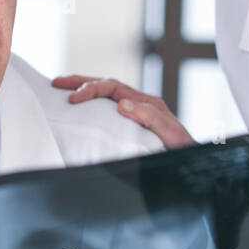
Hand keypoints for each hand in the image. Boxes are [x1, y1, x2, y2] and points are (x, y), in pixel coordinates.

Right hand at [51, 74, 194, 149]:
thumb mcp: (170, 134)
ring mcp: (135, 115)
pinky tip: (79, 114)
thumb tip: (122, 104)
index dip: (91, 88)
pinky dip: (91, 108)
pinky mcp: (130, 128)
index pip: (112, 87)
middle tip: (57, 83)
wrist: (192, 166)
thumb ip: (149, 117)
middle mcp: (140, 105)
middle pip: (106, 86)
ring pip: (105, 97)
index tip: (73, 98)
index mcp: (146, 102)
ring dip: (84, 91)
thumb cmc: (183, 152)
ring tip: (61, 91)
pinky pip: (107, 112)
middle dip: (81, 82)